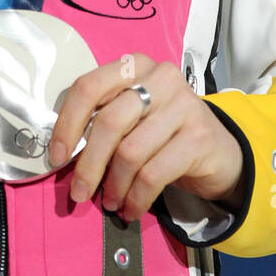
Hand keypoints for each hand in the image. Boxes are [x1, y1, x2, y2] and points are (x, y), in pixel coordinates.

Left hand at [47, 54, 244, 219]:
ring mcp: (183, 104)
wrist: (218, 151)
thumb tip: (63, 155)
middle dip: (88, 165)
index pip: (89, 87)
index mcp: (134, 65)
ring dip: (113, 186)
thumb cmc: (162, 133)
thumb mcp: (131, 118)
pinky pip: (153, 174)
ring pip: (130, 152)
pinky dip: (136, 197)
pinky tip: (131, 209)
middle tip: (79, 193)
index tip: (56, 156)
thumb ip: (101, 122)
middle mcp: (160, 77)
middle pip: (109, 122)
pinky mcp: (198, 136)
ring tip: (110, 202)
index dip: (67, 123)